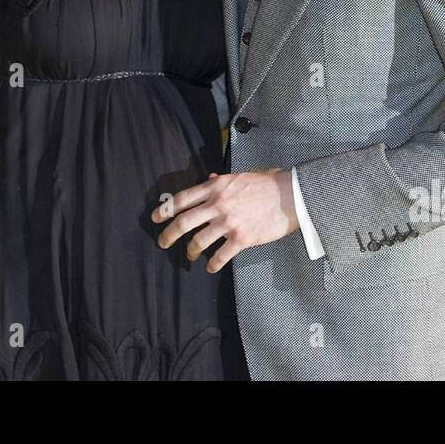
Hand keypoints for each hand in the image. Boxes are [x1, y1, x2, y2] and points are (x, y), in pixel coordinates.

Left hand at [150, 169, 298, 272]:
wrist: (289, 195)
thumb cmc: (266, 184)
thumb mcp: (239, 176)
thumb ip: (221, 181)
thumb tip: (209, 179)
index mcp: (216, 187)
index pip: (183, 199)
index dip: (165, 209)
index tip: (155, 217)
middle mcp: (218, 204)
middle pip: (184, 221)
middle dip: (169, 234)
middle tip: (163, 242)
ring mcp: (229, 222)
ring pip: (199, 240)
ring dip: (190, 251)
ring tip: (189, 255)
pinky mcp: (242, 238)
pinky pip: (221, 255)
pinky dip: (213, 263)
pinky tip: (211, 267)